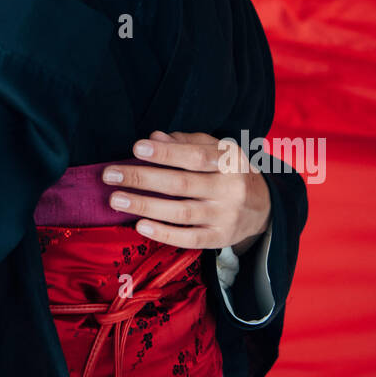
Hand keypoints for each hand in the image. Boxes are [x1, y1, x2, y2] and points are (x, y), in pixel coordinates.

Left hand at [101, 129, 271, 254]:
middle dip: (142, 179)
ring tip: (116, 200)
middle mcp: (230, 188)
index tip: (136, 148)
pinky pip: (189, 238)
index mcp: (230, 161)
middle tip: (110, 175)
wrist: (264, 206)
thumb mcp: (215, 149)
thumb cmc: (228, 170)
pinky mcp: (220, 238)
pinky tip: (140, 226)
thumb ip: (185, 142)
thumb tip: (154, 138)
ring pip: (181, 212)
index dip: (165, 153)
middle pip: (182, 184)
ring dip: (145, 206)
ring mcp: (226, 216)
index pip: (195, 156)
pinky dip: (164, 234)